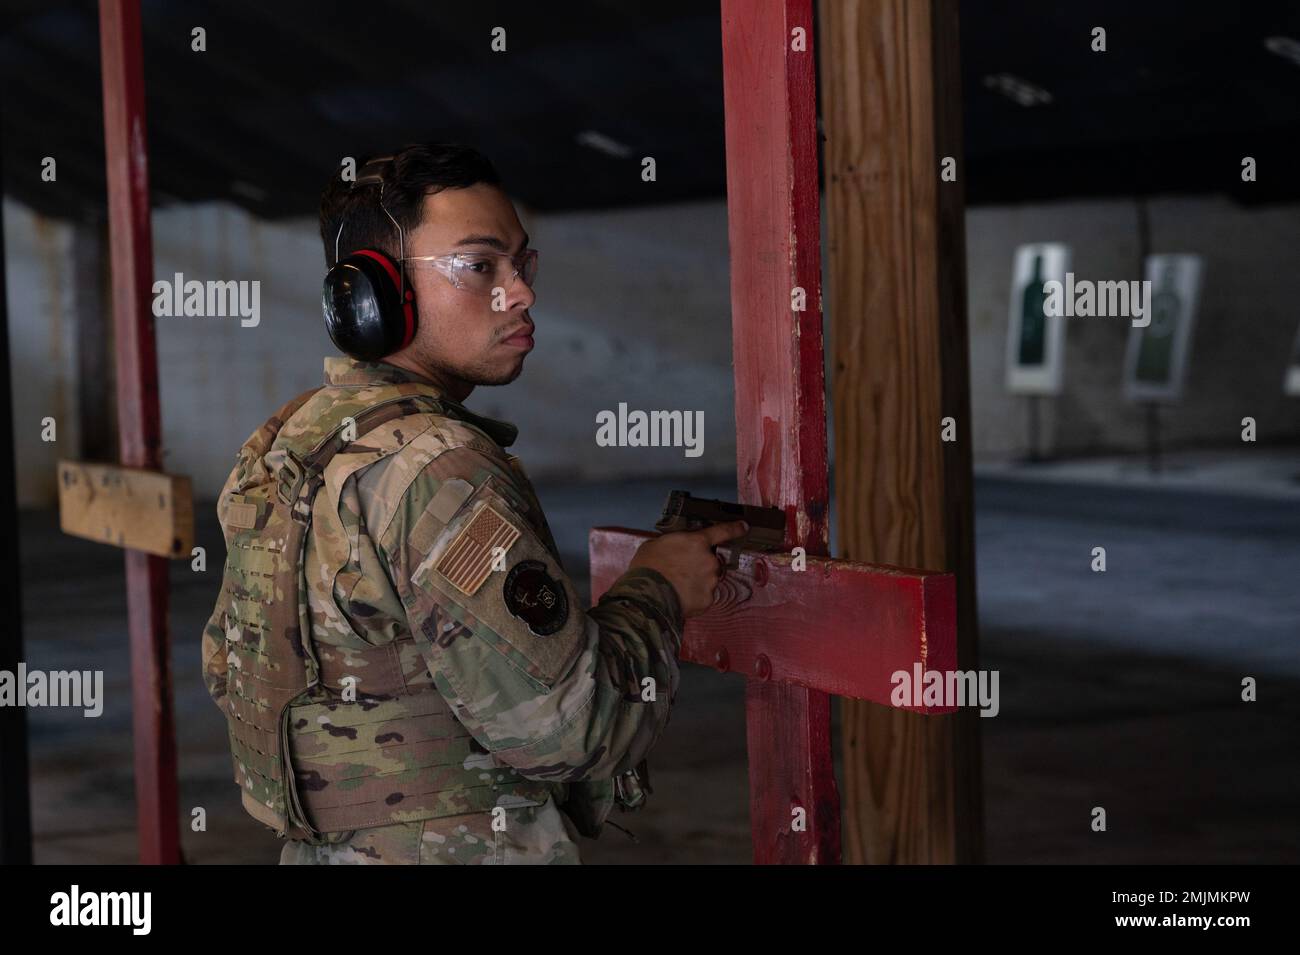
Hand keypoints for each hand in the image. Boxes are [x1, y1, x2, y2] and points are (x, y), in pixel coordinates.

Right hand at [628, 520, 748, 616]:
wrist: (646, 595)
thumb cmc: (647, 567)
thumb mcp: (656, 544)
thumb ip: (673, 543)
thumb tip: (673, 548)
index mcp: (697, 542)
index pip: (722, 531)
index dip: (734, 528)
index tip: (743, 527)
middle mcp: (709, 561)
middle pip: (711, 561)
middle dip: (700, 565)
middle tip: (681, 571)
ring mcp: (710, 581)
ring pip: (708, 580)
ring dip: (697, 582)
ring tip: (677, 586)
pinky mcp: (707, 600)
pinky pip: (703, 596)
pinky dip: (694, 597)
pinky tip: (679, 597)